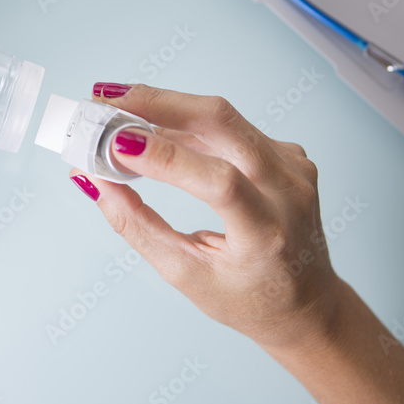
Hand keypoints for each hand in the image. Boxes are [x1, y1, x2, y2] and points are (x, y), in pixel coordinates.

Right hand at [69, 83, 338, 349]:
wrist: (309, 302)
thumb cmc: (248, 299)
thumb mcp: (185, 275)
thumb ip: (137, 225)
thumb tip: (94, 179)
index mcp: (270, 233)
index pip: (218, 180)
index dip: (164, 156)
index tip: (113, 143)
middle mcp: (290, 190)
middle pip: (222, 122)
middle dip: (157, 104)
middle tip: (102, 101)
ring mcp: (292, 164)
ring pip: (221, 116)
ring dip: (163, 106)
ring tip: (113, 106)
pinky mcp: (284, 152)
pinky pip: (228, 125)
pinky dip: (184, 120)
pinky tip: (150, 126)